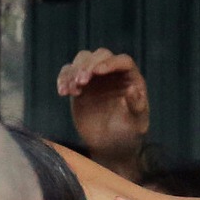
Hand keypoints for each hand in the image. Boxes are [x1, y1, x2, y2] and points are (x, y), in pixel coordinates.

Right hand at [58, 49, 149, 169]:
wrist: (110, 145)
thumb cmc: (128, 133)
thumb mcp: (136, 122)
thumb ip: (136, 105)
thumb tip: (132, 88)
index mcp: (131, 78)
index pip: (122, 61)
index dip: (110, 63)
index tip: (97, 72)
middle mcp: (113, 72)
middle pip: (100, 55)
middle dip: (89, 65)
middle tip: (82, 82)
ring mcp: (94, 77)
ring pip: (82, 59)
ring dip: (74, 71)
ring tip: (72, 91)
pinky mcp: (78, 84)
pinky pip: (68, 73)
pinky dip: (63, 79)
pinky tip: (63, 93)